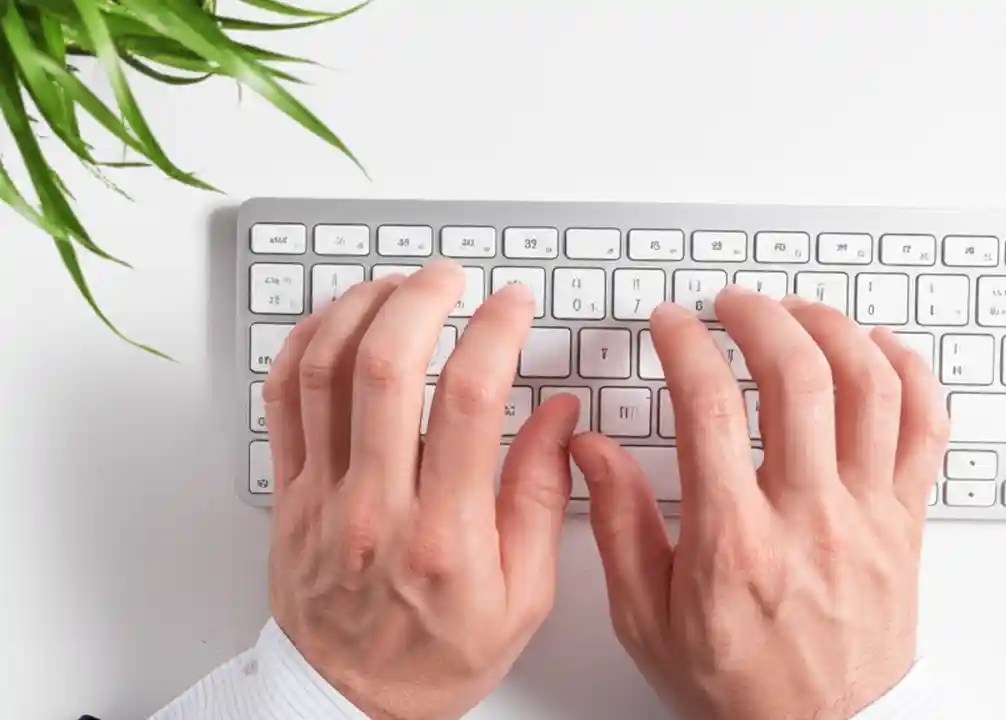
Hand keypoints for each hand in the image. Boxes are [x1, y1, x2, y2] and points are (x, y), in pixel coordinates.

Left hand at [261, 261, 578, 719]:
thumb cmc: (439, 655)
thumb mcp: (523, 597)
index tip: (514, 305)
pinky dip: (305, 342)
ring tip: (400, 286)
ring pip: (323, 370)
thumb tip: (558, 417)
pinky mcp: (287, 494)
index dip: (496, 332)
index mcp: (445, 533)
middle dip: (422, 298)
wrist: (349, 701)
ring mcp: (322, 496)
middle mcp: (376, 505)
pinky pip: (281, 399)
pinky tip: (338, 321)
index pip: (469, 400)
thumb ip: (540, 497)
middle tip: (452, 277)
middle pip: (384, 367)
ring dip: (362, 307)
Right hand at [572, 287, 947, 719]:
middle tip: (730, 304)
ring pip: (870, 386)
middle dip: (757, 315)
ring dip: (829, 328)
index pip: (708, 407)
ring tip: (794, 314)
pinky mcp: (907, 522)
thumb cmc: (737, 687)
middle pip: (797, 376)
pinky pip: (928, 426)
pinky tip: (874, 350)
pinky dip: (907, 370)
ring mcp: (868, 516)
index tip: (670, 325)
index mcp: (734, 542)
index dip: (683, 345)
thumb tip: (593, 449)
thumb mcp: (647, 619)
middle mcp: (809, 519)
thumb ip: (618, 525)